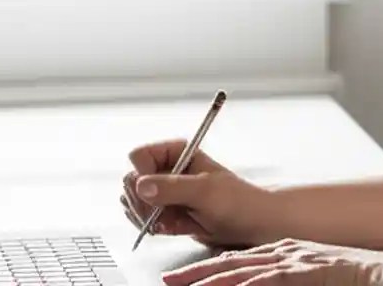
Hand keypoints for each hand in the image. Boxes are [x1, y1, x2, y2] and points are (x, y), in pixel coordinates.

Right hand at [121, 139, 274, 247]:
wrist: (251, 224)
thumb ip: (172, 187)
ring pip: (133, 202)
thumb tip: (142, 186)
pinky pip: (142, 219)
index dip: (143, 176)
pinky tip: (171, 228)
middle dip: (142, 202)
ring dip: (146, 217)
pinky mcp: (165, 213)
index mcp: (176, 152)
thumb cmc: (237, 200)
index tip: (155, 192)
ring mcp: (164, 193)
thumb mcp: (205, 191)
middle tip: (162, 212)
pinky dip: (152, 227)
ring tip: (169, 221)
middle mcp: (166, 170)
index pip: (139, 156)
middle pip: (131, 181)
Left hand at [160, 239, 382, 285]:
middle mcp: (286, 253)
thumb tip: (268, 284)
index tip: (184, 281)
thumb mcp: (315, 278)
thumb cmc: (357, 279)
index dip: (209, 271)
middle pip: (232, 262)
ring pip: (242, 270)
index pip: (240, 261)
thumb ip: (288, 281)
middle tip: (167, 281)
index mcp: (288, 254)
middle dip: (197, 274)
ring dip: (209, 280)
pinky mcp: (306, 273)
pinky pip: (267, 281)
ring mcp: (295, 262)